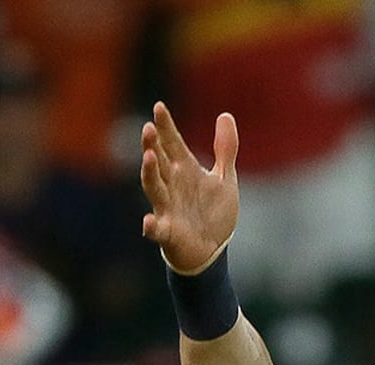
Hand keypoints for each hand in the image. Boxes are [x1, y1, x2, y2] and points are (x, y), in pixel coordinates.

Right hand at [140, 101, 239, 273]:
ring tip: (148, 156)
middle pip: (159, 162)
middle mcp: (172, 185)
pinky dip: (152, 226)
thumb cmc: (212, 211)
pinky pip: (157, 229)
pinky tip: (148, 221)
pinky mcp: (169, 231)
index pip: (173, 144)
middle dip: (152, 145)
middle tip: (149, 128)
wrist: (212, 247)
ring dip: (149, 173)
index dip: (166, 127)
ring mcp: (168, 207)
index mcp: (185, 170)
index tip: (159, 106)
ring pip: (154, 187)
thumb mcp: (225, 177)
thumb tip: (225, 115)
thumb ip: (225, 149)